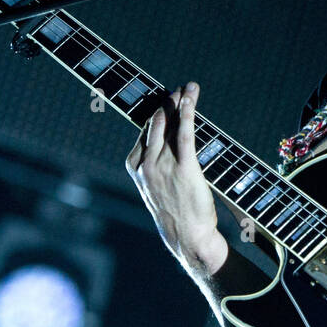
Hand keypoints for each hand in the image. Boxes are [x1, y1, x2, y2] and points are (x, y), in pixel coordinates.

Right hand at [125, 82, 227, 276]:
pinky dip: (188, 112)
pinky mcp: (184, 167)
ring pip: (170, 125)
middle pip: (156, 125)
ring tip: (187, 88)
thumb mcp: (157, 189)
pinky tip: (190, 98)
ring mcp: (163, 165)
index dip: (156, 116)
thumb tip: (167, 148)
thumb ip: (156, 167)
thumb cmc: (176, 215)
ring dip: (178, 102)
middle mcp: (147, 164)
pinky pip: (185, 133)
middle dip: (166, 104)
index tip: (164, 103)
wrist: (187, 238)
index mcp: (137, 168)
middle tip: (176, 91)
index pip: (145, 133)